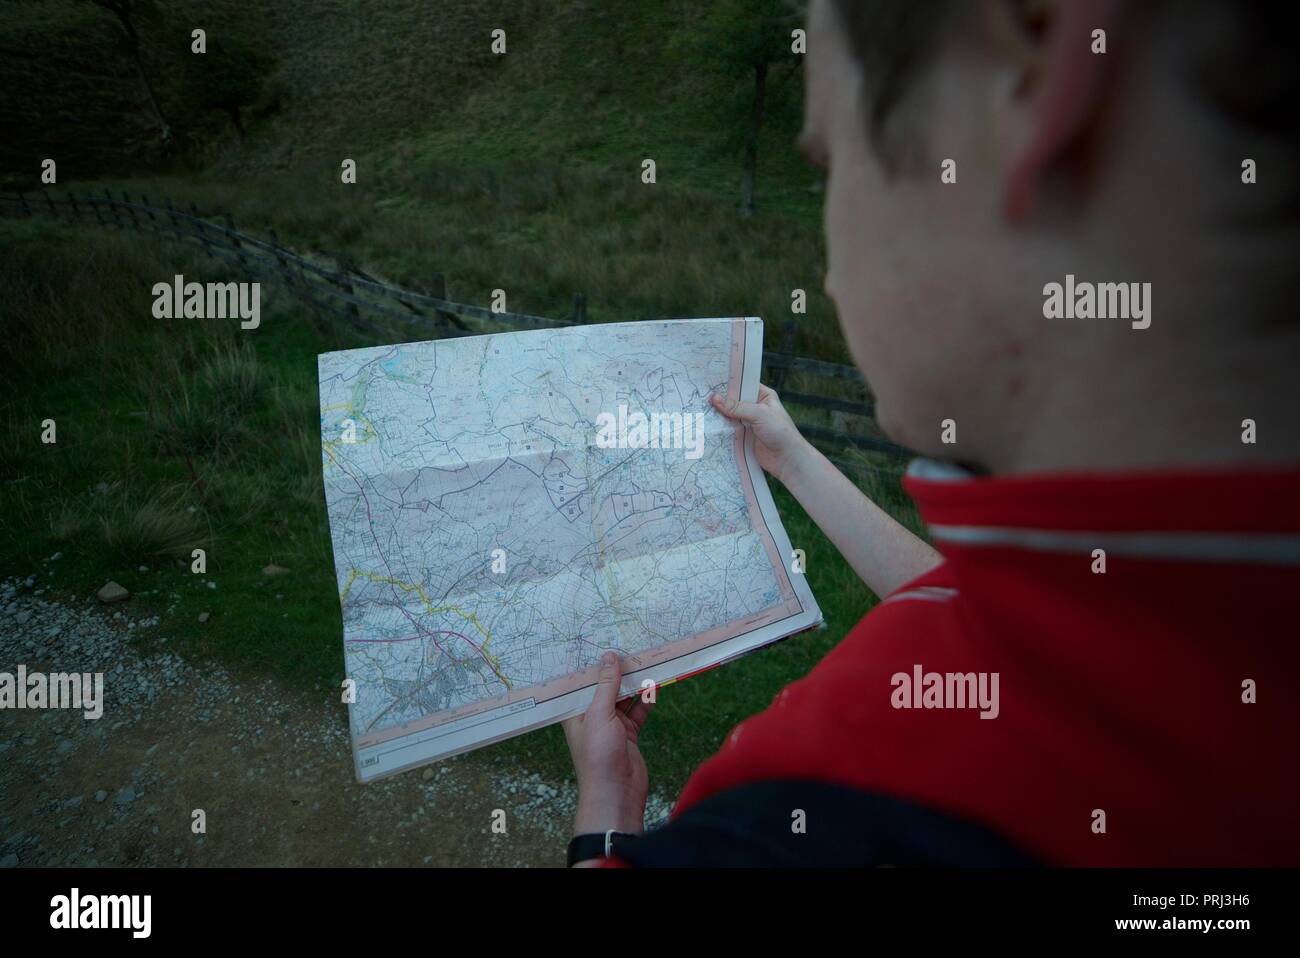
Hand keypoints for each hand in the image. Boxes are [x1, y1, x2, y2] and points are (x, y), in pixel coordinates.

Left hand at [563, 652, 652, 836]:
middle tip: (630, 645)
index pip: (581, 681)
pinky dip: (646, 699)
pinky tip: (656, 684)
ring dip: (635, 683)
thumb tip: (609, 656)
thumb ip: (606, 684)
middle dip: (617, 670)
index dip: (591, 663)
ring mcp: (611, 724)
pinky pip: (638, 710)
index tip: (601, 640)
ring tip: (647, 660)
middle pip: (605, 686)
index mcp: (575, 711)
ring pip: (624, 696)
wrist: (617, 792)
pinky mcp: (629, 733)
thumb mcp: (599, 714)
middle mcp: (591, 715)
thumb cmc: (599, 755)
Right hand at [710, 383, 811, 483]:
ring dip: (718, 415)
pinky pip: (729, 429)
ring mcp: (748, 422)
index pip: (742, 384)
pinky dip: (720, 428)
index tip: (709, 381)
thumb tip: (714, 398)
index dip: (728, 383)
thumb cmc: (780, 431)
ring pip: (729, 415)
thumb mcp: (759, 414)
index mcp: (763, 395)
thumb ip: (736, 407)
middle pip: (733, 400)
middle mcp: (755, 407)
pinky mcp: (743, 436)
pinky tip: (706, 425)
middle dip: (720, 399)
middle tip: (700, 395)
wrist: (787, 459)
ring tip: (699, 408)